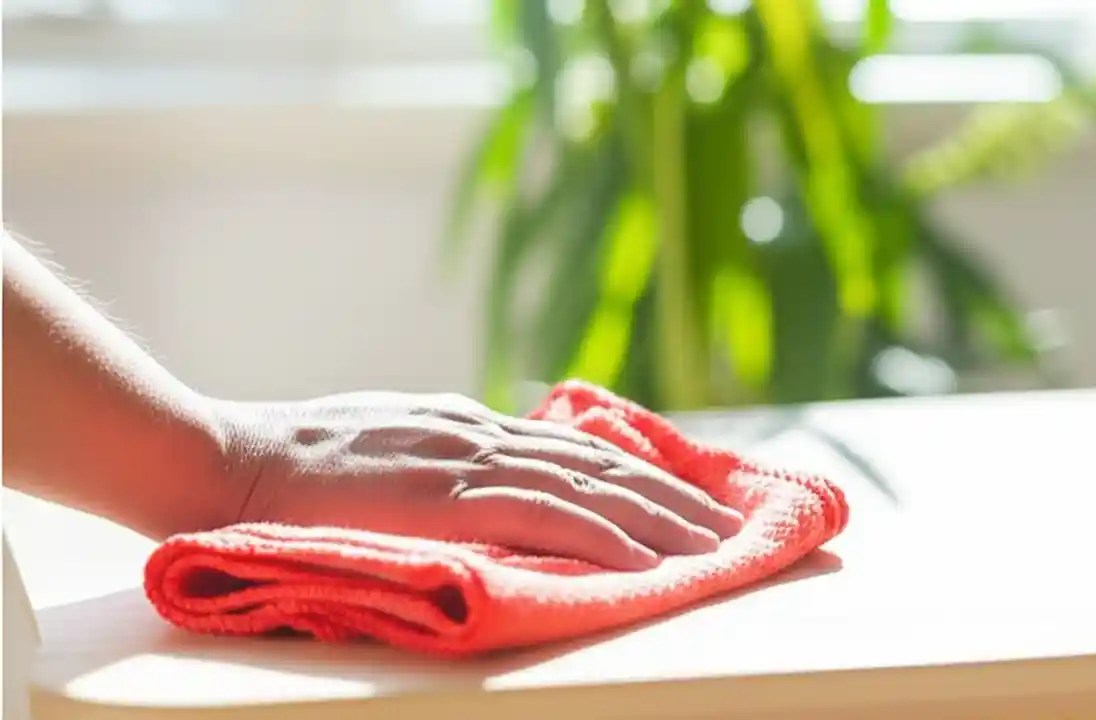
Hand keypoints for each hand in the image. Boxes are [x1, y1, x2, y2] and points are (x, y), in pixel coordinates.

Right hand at [215, 392, 742, 569]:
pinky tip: (647, 560)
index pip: (578, 450)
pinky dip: (605, 537)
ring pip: (590, 488)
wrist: (227, 462)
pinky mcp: (448, 498)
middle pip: (603, 464)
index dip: (642, 475)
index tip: (690, 497)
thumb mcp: (391, 447)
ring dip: (661, 519)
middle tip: (735, 525)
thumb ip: (450, 463)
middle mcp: (483, 435)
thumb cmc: (297, 467)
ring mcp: (467, 462)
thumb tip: (500, 483)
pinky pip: (546, 517)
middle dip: (674, 498)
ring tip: (716, 547)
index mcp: (471, 426)